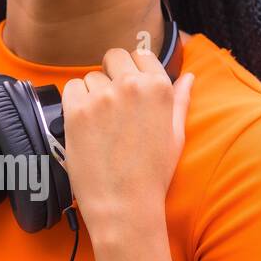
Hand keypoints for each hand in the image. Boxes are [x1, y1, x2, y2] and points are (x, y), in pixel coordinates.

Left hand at [60, 43, 194, 241]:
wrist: (125, 205)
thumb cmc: (153, 175)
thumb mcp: (175, 135)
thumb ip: (179, 101)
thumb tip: (189, 77)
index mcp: (158, 88)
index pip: (140, 54)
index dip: (132, 70)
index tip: (129, 87)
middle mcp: (130, 86)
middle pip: (113, 57)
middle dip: (112, 74)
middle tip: (112, 105)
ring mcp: (102, 97)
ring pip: (91, 77)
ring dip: (93, 93)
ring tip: (101, 125)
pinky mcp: (77, 111)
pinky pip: (71, 89)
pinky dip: (75, 102)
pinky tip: (86, 125)